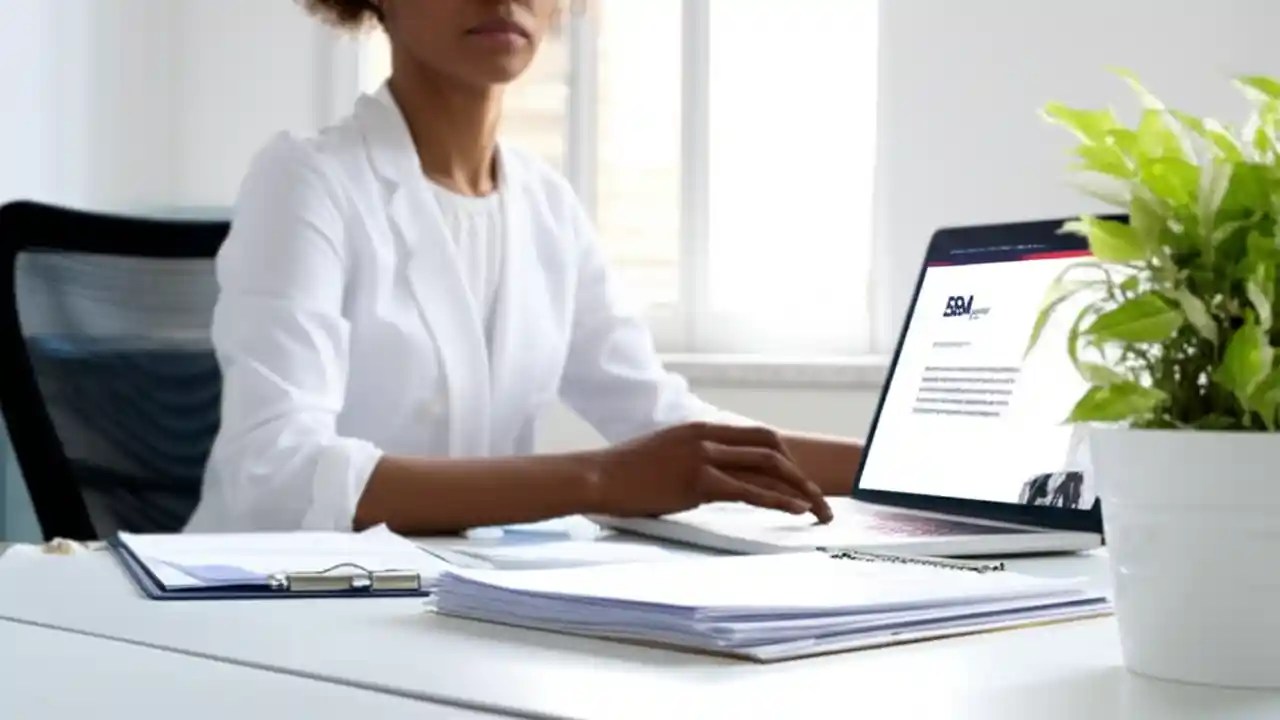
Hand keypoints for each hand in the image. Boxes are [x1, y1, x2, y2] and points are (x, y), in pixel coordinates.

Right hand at [590, 422, 832, 522]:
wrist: (597, 476)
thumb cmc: (624, 473)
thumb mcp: (664, 455)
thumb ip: (691, 460)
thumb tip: (710, 481)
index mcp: (701, 428)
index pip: (757, 435)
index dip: (785, 457)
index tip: (799, 480)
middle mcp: (708, 436)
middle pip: (771, 448)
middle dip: (801, 474)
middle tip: (819, 498)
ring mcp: (704, 456)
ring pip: (768, 467)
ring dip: (800, 490)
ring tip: (819, 510)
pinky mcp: (698, 480)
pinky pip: (749, 490)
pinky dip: (778, 501)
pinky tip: (795, 511)